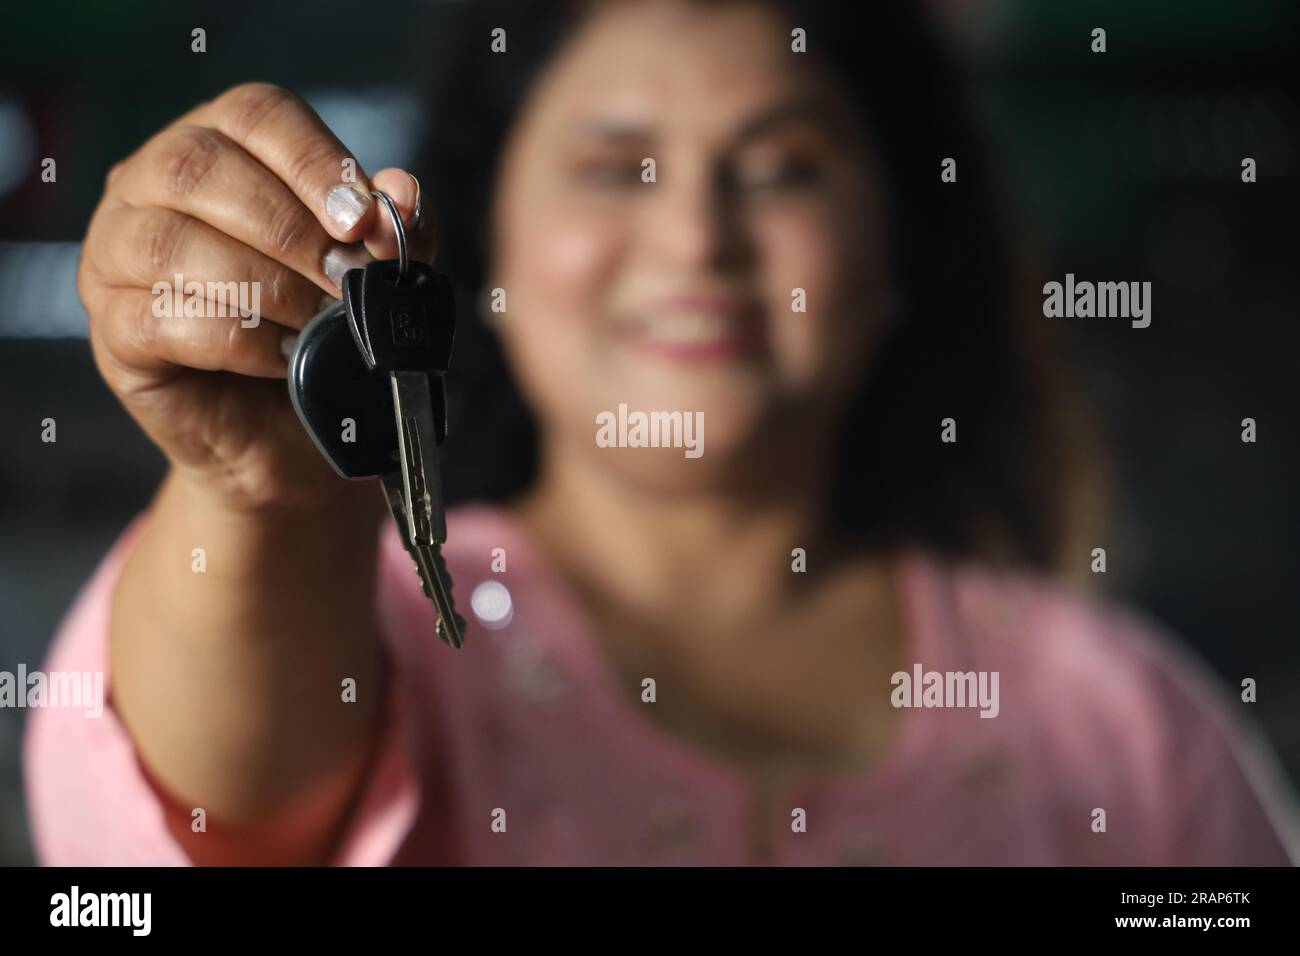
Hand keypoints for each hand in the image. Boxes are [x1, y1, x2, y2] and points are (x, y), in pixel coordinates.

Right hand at [79, 82, 434, 512]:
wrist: (296, 434)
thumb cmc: (328, 332)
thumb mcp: (376, 274)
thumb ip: (393, 229)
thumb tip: (404, 194)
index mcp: (220, 144)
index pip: (255, 114)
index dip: (313, 161)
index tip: (361, 220)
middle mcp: (150, 184)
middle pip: (199, 167)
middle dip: (290, 229)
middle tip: (346, 281)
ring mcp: (116, 254)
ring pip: (172, 243)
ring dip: (265, 286)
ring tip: (320, 324)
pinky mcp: (114, 329)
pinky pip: (162, 318)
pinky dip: (238, 338)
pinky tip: (284, 357)